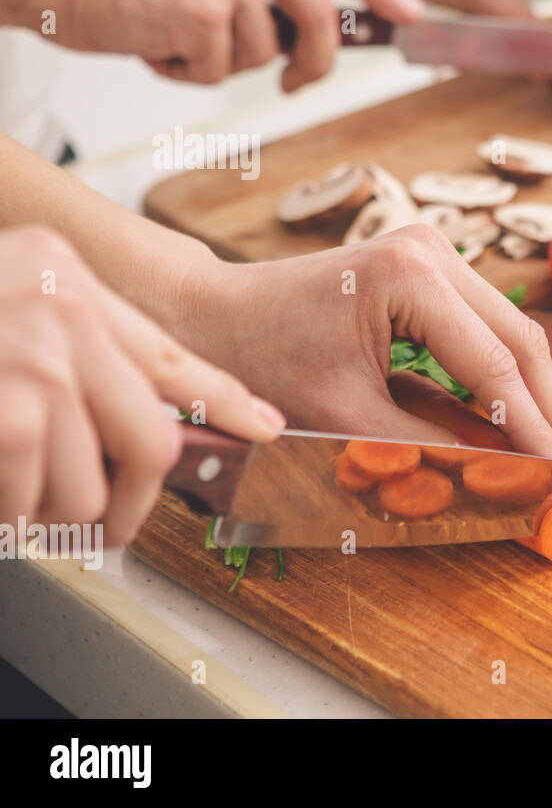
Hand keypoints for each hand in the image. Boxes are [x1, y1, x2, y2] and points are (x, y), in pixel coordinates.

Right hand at [0, 0, 423, 90]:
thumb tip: (298, 32)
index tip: (409, 12)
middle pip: (318, 17)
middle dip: (313, 63)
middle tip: (295, 84)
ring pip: (262, 52)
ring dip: (220, 62)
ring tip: (171, 34)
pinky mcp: (205, 13)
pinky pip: (221, 71)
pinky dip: (187, 72)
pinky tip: (154, 43)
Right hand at [0, 227, 284, 545]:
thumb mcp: (20, 301)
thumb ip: (82, 344)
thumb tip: (167, 407)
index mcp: (68, 279)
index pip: (171, 354)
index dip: (226, 401)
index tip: (267, 429)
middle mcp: (58, 307)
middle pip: (150, 436)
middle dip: (133, 501)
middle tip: (108, 528)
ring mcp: (30, 355)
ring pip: (90, 480)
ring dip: (58, 519)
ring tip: (27, 515)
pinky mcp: (5, 406)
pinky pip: (32, 494)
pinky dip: (13, 517)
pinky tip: (1, 510)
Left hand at [179, 225, 551, 464]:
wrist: (214, 315)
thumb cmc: (263, 362)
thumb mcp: (345, 417)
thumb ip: (429, 445)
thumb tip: (502, 476)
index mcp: (409, 275)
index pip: (495, 363)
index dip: (534, 426)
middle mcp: (431, 250)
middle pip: (520, 338)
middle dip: (549, 409)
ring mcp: (434, 252)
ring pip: (511, 331)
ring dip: (532, 392)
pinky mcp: (429, 267)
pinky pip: (485, 326)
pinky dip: (504, 374)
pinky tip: (519, 417)